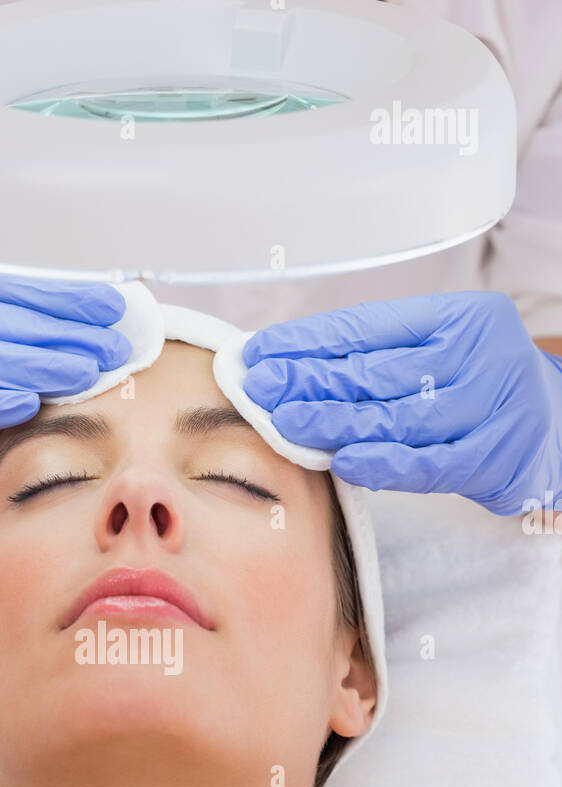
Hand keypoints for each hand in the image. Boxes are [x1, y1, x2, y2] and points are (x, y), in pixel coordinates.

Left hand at [242, 291, 561, 515]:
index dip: (308, 343)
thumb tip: (289, 369)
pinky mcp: (496, 457)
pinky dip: (384, 463)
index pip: (368, 328)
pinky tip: (344, 461)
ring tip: (286, 424)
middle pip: (376, 371)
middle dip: (310, 381)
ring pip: (396, 417)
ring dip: (334, 423)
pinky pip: (429, 463)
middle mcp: (478, 354)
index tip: (261, 353)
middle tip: (260, 388)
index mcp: (457, 318)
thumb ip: (379, 361)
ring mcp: (490, 405)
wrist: (559, 431)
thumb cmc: (481, 393)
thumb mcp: (440, 358)